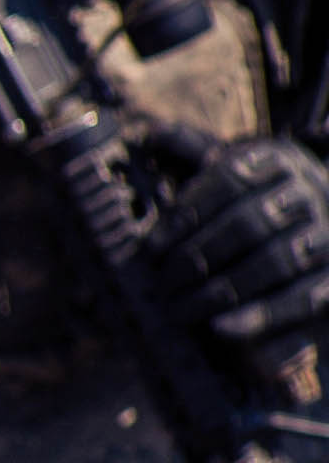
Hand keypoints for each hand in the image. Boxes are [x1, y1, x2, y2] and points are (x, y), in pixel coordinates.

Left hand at [162, 136, 328, 350]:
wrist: (317, 226)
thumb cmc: (254, 198)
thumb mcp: (231, 170)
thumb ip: (192, 153)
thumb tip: (150, 134)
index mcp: (276, 160)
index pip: (228, 181)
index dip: (185, 216)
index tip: (150, 250)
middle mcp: (307, 191)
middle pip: (248, 224)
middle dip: (198, 258)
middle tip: (161, 285)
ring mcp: (326, 232)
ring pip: (273, 261)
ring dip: (221, 290)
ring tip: (179, 310)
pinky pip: (301, 297)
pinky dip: (261, 316)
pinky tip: (221, 329)